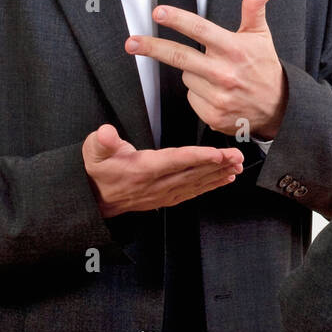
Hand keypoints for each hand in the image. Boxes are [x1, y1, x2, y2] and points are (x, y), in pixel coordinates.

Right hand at [82, 123, 243, 218]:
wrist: (93, 198)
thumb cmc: (97, 170)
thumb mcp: (93, 151)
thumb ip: (102, 142)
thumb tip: (106, 133)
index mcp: (142, 170)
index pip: (175, 161)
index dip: (198, 157)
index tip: (218, 153)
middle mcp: (156, 184)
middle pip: (192, 173)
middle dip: (218, 164)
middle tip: (238, 156)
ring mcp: (162, 194)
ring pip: (196, 183)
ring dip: (218, 175)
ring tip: (237, 166)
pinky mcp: (166, 198)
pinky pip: (192, 192)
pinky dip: (210, 185)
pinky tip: (224, 179)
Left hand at [125, 0, 287, 139]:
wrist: (278, 107)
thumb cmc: (265, 67)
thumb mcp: (261, 35)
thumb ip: (255, 8)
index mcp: (234, 49)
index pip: (201, 30)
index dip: (177, 20)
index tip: (158, 12)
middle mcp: (224, 73)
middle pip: (179, 56)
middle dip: (152, 47)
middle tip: (131, 43)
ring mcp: (218, 97)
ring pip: (186, 77)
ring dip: (192, 72)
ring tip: (215, 74)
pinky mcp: (213, 115)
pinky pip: (191, 97)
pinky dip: (199, 93)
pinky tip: (215, 92)